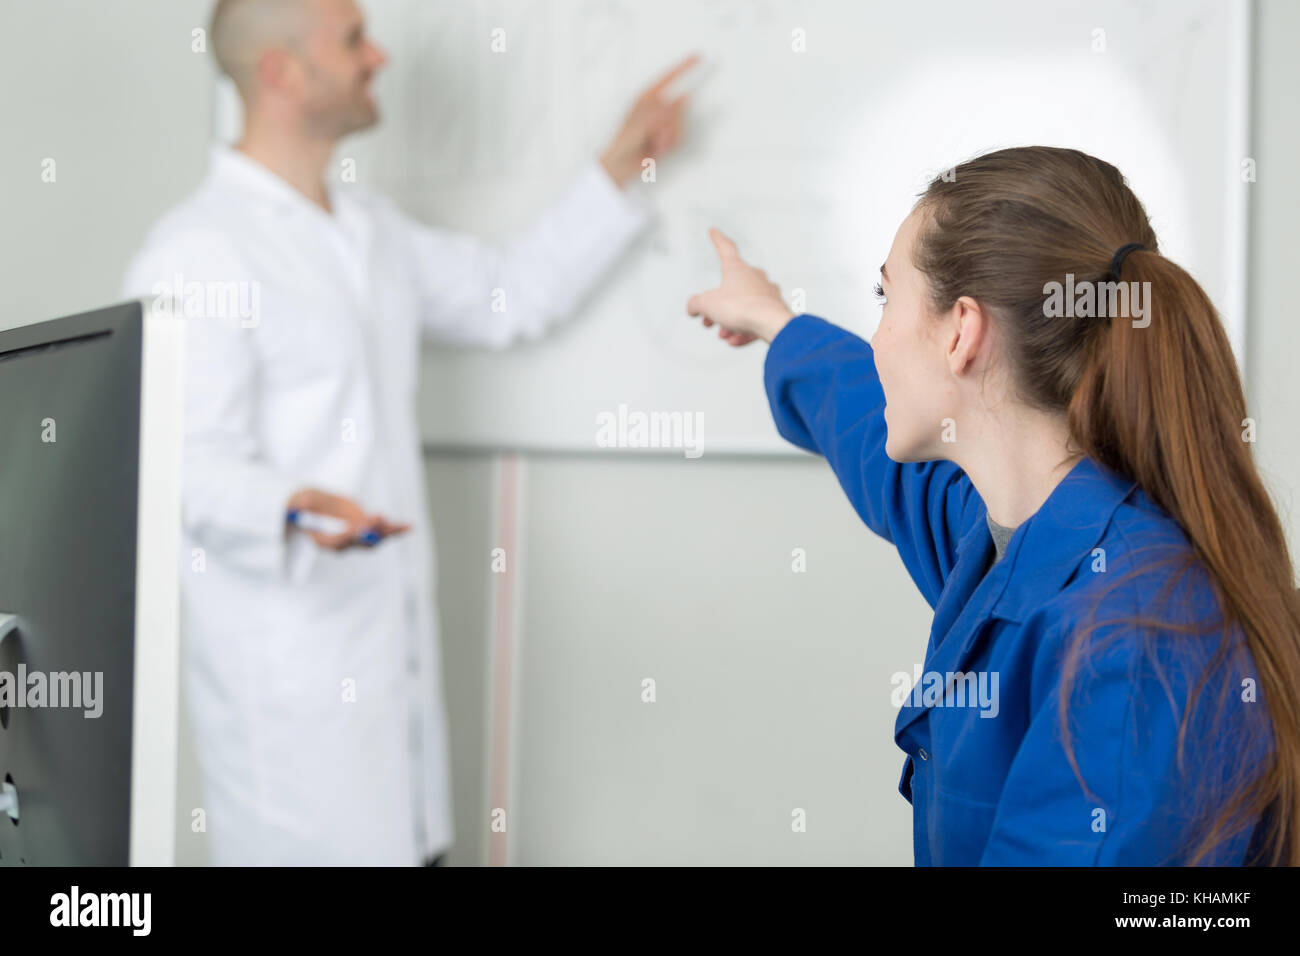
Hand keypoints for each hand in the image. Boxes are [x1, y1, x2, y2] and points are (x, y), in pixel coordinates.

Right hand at [286, 488, 410, 550]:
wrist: (315, 504)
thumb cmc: (306, 503)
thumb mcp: (299, 502)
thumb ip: (299, 505)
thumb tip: (296, 505)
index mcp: (325, 540)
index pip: (339, 542)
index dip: (350, 536)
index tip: (359, 527)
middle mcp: (343, 543)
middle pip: (361, 543)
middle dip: (372, 533)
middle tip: (380, 519)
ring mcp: (356, 537)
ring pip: (375, 540)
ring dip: (387, 532)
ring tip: (403, 527)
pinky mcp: (366, 529)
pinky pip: (382, 532)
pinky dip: (395, 529)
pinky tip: (409, 527)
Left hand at [599, 53, 698, 185]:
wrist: (620, 165)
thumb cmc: (625, 142)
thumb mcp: (645, 122)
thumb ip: (667, 110)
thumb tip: (685, 97)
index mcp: (646, 98)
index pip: (669, 77)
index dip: (684, 67)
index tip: (697, 56)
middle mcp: (655, 108)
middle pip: (679, 106)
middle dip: (671, 122)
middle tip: (656, 132)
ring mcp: (661, 123)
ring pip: (680, 123)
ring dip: (669, 136)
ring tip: (654, 142)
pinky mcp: (665, 136)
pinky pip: (679, 137)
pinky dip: (669, 144)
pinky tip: (656, 149)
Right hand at [686, 228, 795, 344]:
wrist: (772, 323)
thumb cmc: (741, 308)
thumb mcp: (707, 305)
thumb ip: (696, 304)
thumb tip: (693, 307)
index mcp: (737, 268)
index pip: (725, 248)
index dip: (717, 239)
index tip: (713, 230)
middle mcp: (755, 276)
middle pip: (731, 288)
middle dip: (718, 306)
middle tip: (708, 321)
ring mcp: (768, 292)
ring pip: (744, 306)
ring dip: (731, 322)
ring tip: (724, 335)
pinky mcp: (777, 309)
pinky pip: (757, 319)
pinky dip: (745, 330)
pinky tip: (736, 341)